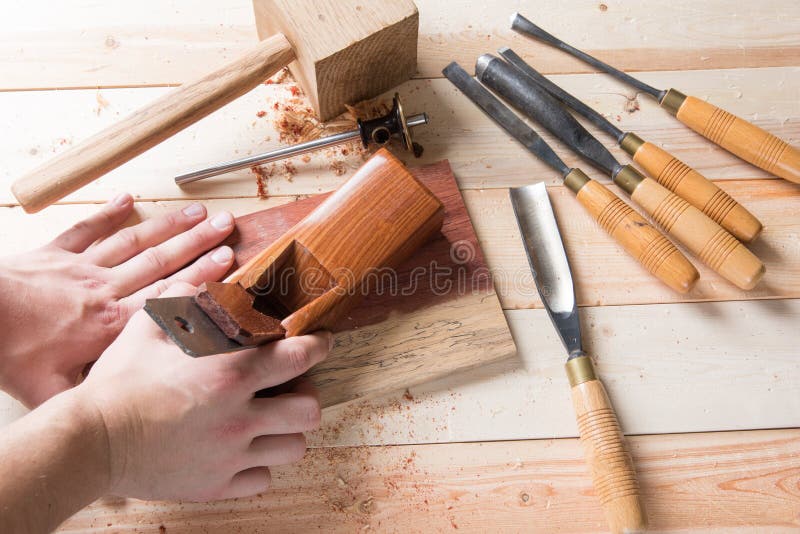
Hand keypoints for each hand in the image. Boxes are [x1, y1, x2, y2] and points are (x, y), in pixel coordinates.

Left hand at [0, 193, 235, 407]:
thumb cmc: (7, 353)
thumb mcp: (49, 389)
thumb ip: (88, 397)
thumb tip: (116, 417)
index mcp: (110, 323)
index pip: (167, 295)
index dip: (201, 275)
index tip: (228, 258)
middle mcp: (103, 288)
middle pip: (160, 261)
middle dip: (196, 241)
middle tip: (225, 224)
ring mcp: (80, 266)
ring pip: (133, 242)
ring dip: (167, 225)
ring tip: (196, 211)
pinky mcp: (55, 253)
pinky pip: (87, 230)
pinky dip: (108, 214)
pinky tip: (128, 199)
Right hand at [80, 283, 330, 500]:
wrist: (89, 441)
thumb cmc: (119, 380)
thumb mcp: (149, 327)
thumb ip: (183, 299)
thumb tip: (202, 280)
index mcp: (231, 372)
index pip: (300, 355)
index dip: (319, 345)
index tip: (322, 341)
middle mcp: (241, 416)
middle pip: (310, 408)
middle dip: (307, 394)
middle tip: (292, 387)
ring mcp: (231, 455)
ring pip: (294, 448)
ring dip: (287, 432)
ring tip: (271, 420)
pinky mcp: (216, 485)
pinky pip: (262, 479)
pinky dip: (259, 465)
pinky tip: (243, 451)